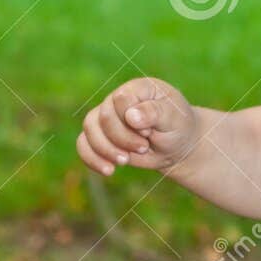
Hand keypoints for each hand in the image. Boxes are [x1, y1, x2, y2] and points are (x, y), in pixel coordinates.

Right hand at [77, 77, 198, 176]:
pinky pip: (83, 144)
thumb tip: (131, 116)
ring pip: (89, 129)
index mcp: (137, 89)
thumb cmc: (178, 127)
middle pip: (104, 117)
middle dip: (122, 138)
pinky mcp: (101, 136)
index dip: (130, 120)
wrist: (177, 146)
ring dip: (106, 149)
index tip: (149, 133)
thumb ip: (155, 112)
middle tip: (144, 148)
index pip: (120, 100)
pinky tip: (108, 171)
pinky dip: (92, 159)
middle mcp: (117, 100)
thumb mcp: (174, 118)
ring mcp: (106, 117)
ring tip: (125, 161)